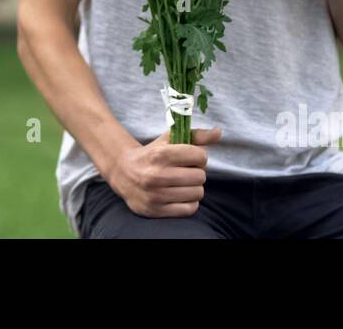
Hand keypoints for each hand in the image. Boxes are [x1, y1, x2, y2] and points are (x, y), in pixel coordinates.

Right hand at [105, 127, 222, 217]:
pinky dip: (189, 202)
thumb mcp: (169, 139)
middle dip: (197, 172)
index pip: (200, 156)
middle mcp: (157, 175)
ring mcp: (156, 195)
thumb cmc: (152, 154)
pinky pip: (189, 209)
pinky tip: (180, 194)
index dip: (199, 156)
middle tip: (186, 171)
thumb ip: (195, 135)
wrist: (123, 172)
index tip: (191, 157)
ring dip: (194, 187)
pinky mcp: (156, 210)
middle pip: (200, 176)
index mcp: (161, 154)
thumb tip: (219, 132)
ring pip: (197, 193)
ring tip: (183, 183)